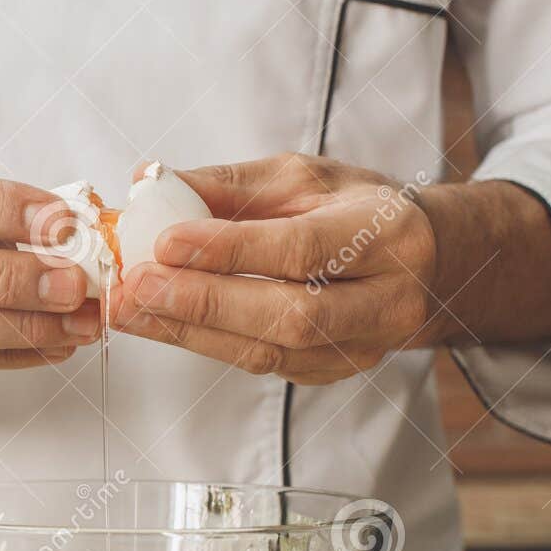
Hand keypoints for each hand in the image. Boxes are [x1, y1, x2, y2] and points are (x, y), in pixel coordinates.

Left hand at [110, 154, 441, 383]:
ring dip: (189, 332)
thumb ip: (229, 184)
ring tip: (129, 309)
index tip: (166, 241)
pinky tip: (158, 323)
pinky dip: (202, 344)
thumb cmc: (354, 210)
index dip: (232, 250)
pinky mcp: (329, 373)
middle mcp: (385, 300)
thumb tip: (149, 182)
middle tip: (138, 285)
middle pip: (290, 314)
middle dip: (204, 302)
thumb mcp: (303, 177)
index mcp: (386, 234)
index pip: (303, 249)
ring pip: (269, 352)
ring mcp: (360, 348)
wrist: (421, 263)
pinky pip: (259, 365)